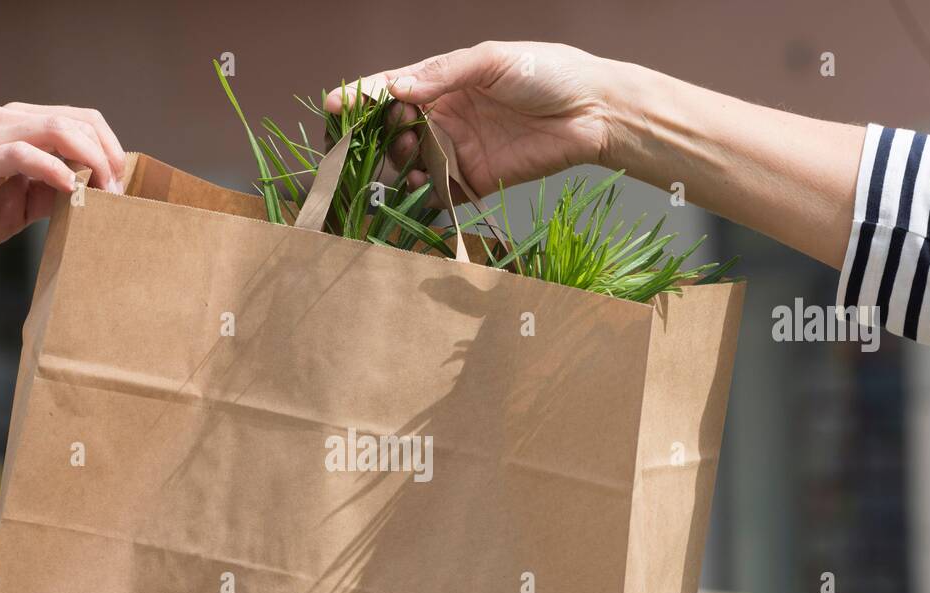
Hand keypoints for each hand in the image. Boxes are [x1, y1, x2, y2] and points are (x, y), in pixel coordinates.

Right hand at [0, 102, 128, 302]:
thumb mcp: (20, 205)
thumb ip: (52, 194)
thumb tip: (92, 198)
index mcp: (19, 128)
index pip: (79, 120)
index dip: (109, 149)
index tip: (123, 184)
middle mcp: (6, 122)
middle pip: (77, 119)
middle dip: (108, 154)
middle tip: (119, 190)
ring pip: (55, 128)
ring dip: (89, 159)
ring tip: (102, 190)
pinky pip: (23, 153)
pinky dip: (53, 169)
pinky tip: (70, 189)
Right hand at [324, 41, 616, 200]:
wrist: (595, 111)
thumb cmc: (548, 72)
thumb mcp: (492, 60)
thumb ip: (443, 74)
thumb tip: (396, 88)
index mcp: (446, 80)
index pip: (394, 88)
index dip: (363, 96)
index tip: (334, 105)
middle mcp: (446, 115)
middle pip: (395, 129)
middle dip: (376, 135)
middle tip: (374, 138)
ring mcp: (459, 149)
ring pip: (410, 162)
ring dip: (396, 163)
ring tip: (398, 160)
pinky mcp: (475, 181)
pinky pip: (438, 192)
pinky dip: (419, 196)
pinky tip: (410, 193)